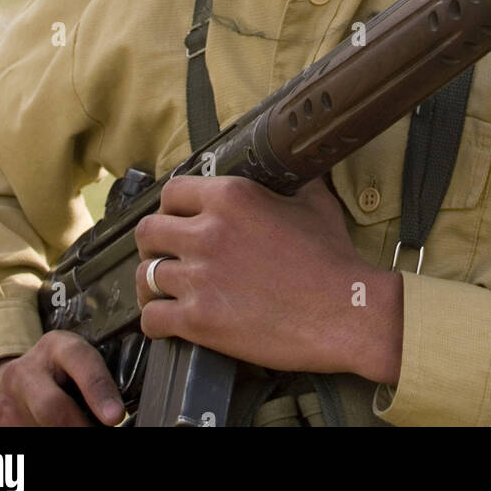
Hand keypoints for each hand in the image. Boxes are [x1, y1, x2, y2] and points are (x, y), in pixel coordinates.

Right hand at [0, 332, 124, 426]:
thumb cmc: (50, 374)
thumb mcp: (69, 362)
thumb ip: (91, 377)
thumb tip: (117, 413)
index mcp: (55, 347)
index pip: (80, 361)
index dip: (98, 389)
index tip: (114, 416)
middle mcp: (26, 371)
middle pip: (52, 407)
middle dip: (78, 427)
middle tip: (98, 436)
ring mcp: (5, 403)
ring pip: (40, 429)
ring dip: (62, 433)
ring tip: (74, 426)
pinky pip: (26, 439)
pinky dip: (43, 438)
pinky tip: (47, 430)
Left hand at [134, 176, 403, 384]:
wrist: (346, 312)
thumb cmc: (333, 260)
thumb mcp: (314, 202)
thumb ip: (291, 181)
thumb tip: (293, 168)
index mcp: (231, 196)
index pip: (172, 192)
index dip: (172, 207)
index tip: (178, 220)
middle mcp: (208, 231)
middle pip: (147, 232)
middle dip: (154, 245)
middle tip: (167, 256)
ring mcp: (200, 277)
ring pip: (144, 276)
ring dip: (152, 285)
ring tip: (166, 291)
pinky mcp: (199, 320)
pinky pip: (152, 319)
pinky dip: (156, 321)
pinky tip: (170, 322)